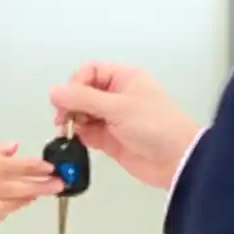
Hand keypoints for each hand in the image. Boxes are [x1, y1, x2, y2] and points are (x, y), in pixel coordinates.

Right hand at [49, 62, 200, 188]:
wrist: (177, 161)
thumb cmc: (158, 127)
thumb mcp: (118, 107)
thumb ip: (83, 99)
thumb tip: (55, 91)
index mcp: (124, 78)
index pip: (89, 71)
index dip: (75, 83)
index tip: (66, 99)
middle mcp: (117, 95)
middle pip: (82, 92)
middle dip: (70, 103)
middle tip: (63, 117)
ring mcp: (113, 118)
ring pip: (82, 113)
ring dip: (72, 121)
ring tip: (69, 129)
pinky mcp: (110, 138)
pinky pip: (87, 132)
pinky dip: (79, 136)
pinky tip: (77, 140)